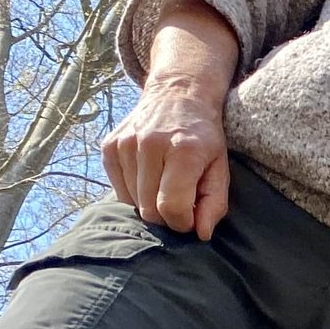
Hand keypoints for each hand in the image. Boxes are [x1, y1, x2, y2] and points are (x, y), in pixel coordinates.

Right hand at [103, 0, 239, 238]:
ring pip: (132, 203)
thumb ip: (215, 203)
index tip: (191, 218)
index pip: (172, 208)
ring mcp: (125, 143)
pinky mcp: (109, 146)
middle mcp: (150, 144)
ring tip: (164, 185)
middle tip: (179, 202)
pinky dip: (134, 192)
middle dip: (167, 216)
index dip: (183, 222)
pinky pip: (118, 190)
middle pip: (150, 210)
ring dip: (149, 203)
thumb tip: (201, 234)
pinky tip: (149, 177)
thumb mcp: (220, 167)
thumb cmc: (204, 137)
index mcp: (182, 150)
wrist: (178, 94)